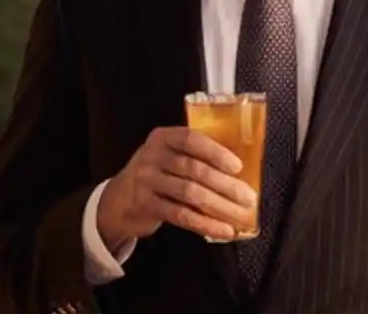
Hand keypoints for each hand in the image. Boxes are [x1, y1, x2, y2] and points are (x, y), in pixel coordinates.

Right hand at [96, 126, 257, 246]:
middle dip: (226, 185)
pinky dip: (205, 224)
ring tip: (240, 215)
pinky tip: (222, 230)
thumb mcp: (170, 155)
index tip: (238, 167)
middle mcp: (152, 155)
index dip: (216, 152)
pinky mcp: (145, 205)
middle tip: (248, 197)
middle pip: (195, 170)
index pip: (191, 139)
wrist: (118, 200)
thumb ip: (196, 156)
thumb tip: (240, 172)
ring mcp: (146, 180)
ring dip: (220, 206)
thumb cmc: (158, 173)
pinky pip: (181, 215)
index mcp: (163, 137)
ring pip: (190, 194)